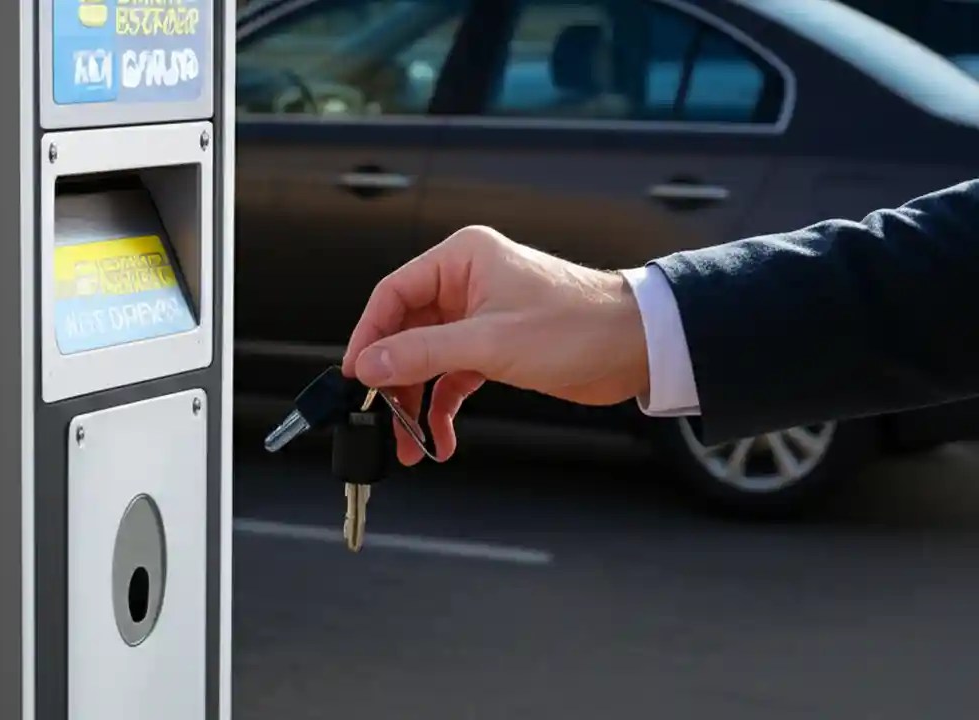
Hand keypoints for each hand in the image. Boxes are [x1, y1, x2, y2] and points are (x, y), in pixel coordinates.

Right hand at [341, 226, 649, 464]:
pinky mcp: (494, 347)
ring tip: (409, 440)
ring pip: (426, 359)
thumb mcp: (489, 342)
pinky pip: (452, 377)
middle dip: (392, 379)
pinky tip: (439, 437)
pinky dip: (443, 407)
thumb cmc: (580, 324)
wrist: (636, 347)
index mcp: (461, 259)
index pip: (393, 294)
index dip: (369, 336)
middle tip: (381, 414)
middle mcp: (466, 282)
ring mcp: (478, 316)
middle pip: (405, 331)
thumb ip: (422, 354)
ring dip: (415, 401)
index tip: (357, 374)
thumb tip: (370, 364)